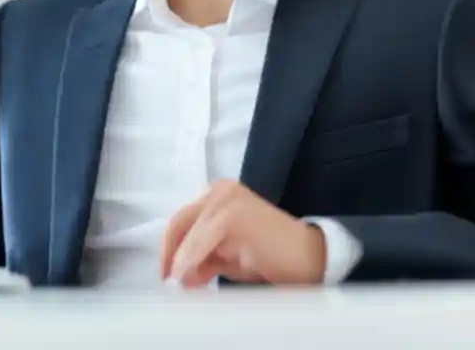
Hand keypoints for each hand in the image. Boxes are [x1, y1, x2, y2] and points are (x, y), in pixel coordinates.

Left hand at [160, 180, 325, 286]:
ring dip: (178, 260)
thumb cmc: (267, 256)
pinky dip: (190, 260)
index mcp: (215, 195)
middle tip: (167, 280)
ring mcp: (226, 199)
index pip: (181, 220)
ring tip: (178, 283)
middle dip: (168, 253)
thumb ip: (201, 260)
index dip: (168, 248)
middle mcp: (219, 191)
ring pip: (188, 231)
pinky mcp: (233, 214)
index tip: (165, 273)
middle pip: (179, 221)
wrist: (309, 257)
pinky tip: (186, 277)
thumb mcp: (226, 257)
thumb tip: (177, 275)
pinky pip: (202, 241)